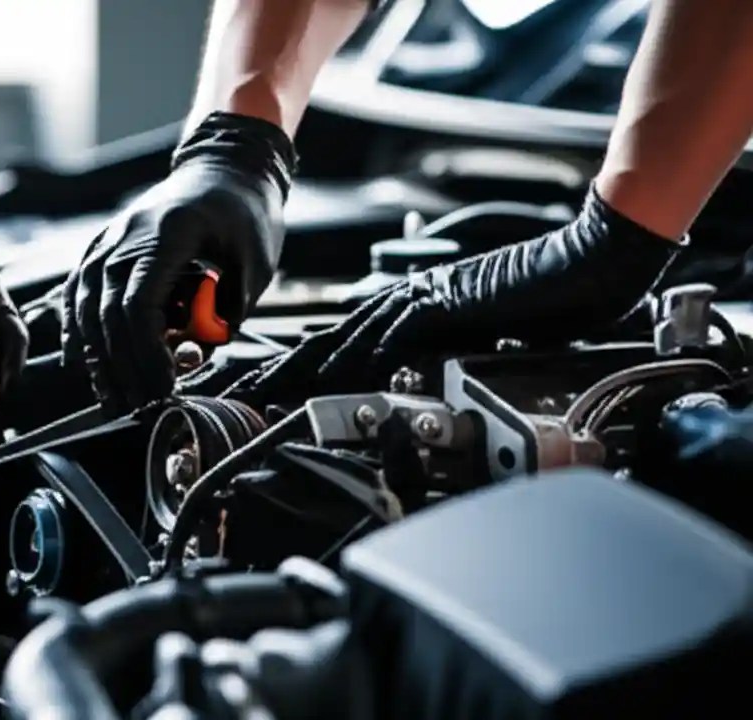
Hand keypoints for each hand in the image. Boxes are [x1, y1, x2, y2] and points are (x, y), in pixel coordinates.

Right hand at [62, 111, 296, 413]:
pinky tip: (85, 365)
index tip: (162, 389)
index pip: (138, 305)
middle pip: (107, 314)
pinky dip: (79, 333)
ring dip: (99, 360)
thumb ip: (226, 313)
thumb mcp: (255, 264)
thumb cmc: (245, 216)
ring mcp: (108, 240)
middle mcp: (126, 236)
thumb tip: (192, 357)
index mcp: (166, 234)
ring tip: (114, 399)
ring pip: (85, 308)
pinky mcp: (102, 248)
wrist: (223, 168)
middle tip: (139, 409)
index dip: (146, 354)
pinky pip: (77, 295)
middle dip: (122, 369)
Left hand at [229, 186, 682, 404]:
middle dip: (272, 372)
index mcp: (406, 315)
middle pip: (321, 343)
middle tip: (231, 394)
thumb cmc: (539, 302)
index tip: (259, 394)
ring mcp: (421, 304)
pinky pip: (393, 337)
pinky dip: (359, 358)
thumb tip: (415, 388)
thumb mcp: (476, 342)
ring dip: (298, 370)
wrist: (584, 264)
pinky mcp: (445, 307)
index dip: (293, 372)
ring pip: (342, 340)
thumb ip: (438, 360)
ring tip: (258, 393)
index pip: (335, 348)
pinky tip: (332, 377)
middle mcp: (403, 306)